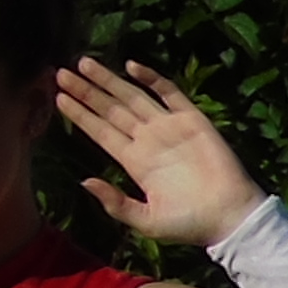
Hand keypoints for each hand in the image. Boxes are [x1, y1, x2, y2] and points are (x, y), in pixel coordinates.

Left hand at [59, 57, 266, 247]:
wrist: (230, 217)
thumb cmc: (190, 224)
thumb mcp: (146, 220)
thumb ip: (115, 203)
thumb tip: (84, 182)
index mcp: (134, 162)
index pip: (100, 131)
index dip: (80, 114)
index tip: (57, 97)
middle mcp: (148, 140)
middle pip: (110, 109)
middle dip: (86, 91)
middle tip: (61, 72)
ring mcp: (170, 128)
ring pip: (133, 97)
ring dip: (109, 80)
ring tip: (84, 63)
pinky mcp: (193, 121)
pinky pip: (170, 93)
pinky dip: (152, 79)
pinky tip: (131, 67)